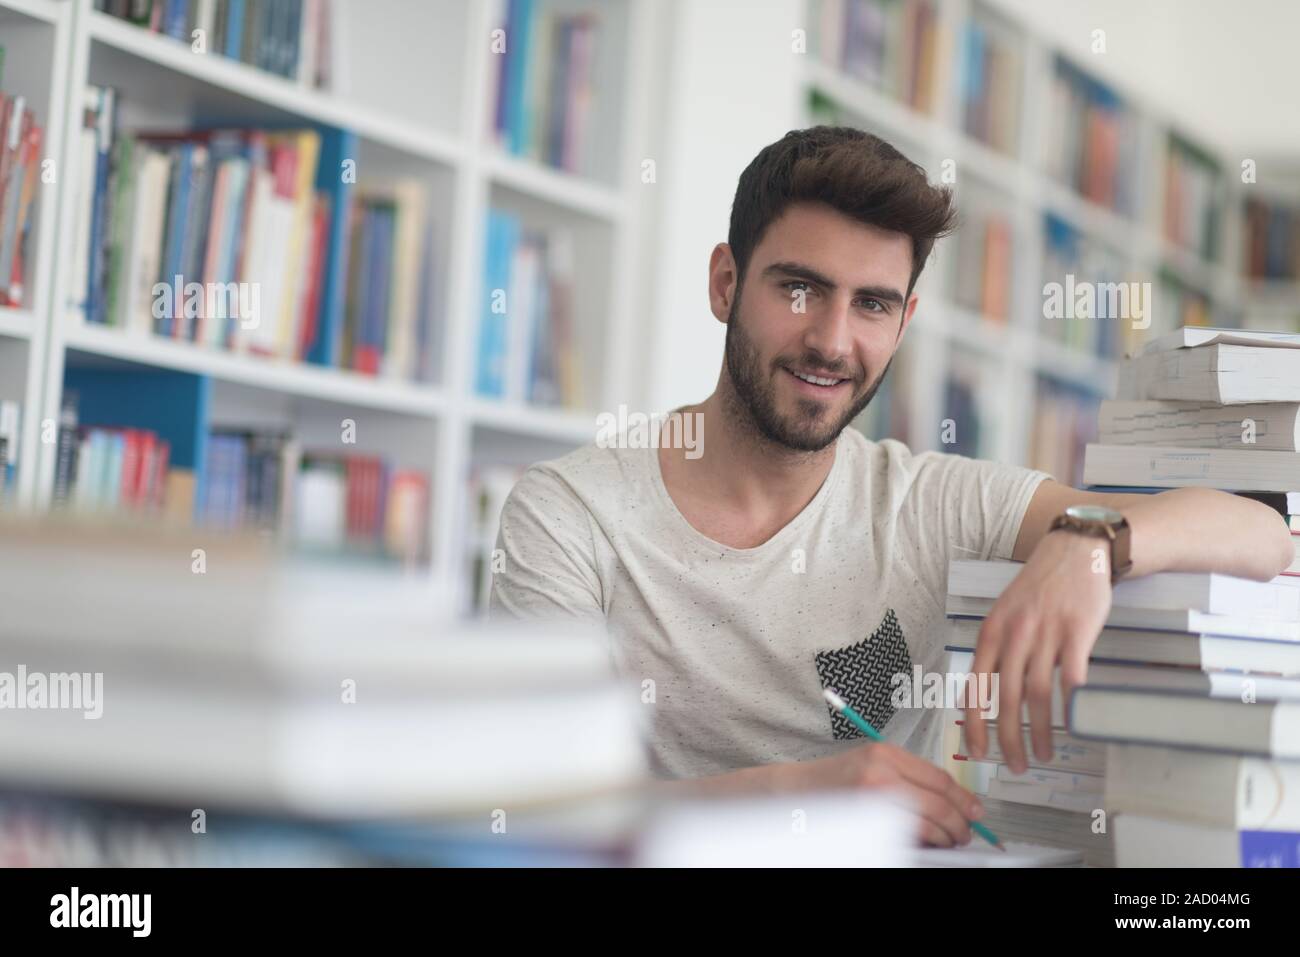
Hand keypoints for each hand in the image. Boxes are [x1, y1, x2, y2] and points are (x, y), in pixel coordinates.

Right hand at [786, 741, 983, 846]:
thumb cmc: (834, 779)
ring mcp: (874, 800)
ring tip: (948, 841)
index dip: (964, 798)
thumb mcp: (873, 764)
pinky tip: (925, 844)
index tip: (976, 811)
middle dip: (959, 823)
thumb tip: (949, 802)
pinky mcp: (867, 822)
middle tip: (966, 833)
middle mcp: (882, 773)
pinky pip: (906, 838)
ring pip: (927, 824)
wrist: (795, 792)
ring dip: (944, 837)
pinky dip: (922, 844)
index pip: (940, 778)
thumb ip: (908, 777)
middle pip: (939, 803)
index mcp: (887, 754)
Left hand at [964, 529, 1112, 773]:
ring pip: (1038, 695)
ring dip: (1040, 732)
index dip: (974, 724)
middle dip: (1008, 739)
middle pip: (1006, 698)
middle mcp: (1014, 634)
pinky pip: (1072, 677)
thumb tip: (985, 693)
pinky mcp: (1078, 630)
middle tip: (1015, 765)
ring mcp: (1046, 632)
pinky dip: (1071, 705)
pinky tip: (1073, 724)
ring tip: (1044, 754)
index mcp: (991, 632)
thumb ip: (997, 650)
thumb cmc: (1040, 586)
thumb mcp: (1005, 613)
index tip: (976, 751)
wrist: (1075, 550)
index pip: (975, 686)